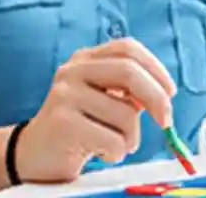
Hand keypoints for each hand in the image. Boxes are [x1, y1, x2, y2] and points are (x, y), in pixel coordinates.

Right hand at [14, 38, 177, 182]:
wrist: (35, 155)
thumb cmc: (81, 127)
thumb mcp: (105, 100)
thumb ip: (130, 91)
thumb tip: (164, 96)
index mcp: (86, 59)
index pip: (128, 49)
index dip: (155, 68)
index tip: (170, 91)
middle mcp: (73, 71)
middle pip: (129, 72)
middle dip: (156, 98)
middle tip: (166, 121)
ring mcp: (64, 95)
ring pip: (125, 115)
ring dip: (131, 138)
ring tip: (115, 144)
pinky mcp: (62, 124)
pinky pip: (112, 141)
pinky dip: (116, 153)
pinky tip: (99, 153)